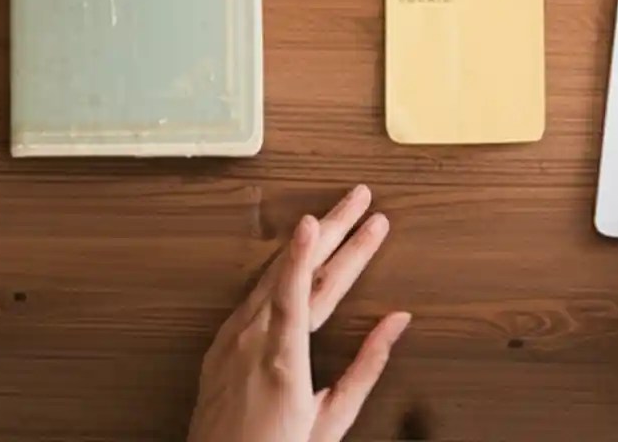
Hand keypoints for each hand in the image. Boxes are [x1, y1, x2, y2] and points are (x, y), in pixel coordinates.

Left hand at [189, 185, 409, 441]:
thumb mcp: (333, 419)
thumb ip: (367, 366)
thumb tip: (397, 322)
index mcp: (283, 360)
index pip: (299, 291)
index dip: (309, 251)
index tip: (319, 218)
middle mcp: (252, 342)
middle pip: (295, 271)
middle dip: (331, 229)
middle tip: (359, 198)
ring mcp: (232, 341)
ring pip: (272, 277)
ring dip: (307, 243)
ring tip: (337, 216)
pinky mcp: (221, 346)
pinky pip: (254, 295)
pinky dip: (280, 268)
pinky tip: (296, 254)